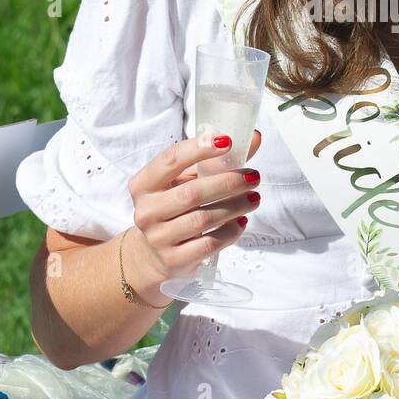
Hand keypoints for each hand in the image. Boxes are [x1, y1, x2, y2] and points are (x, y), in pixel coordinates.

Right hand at [124, 129, 262, 303]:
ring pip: (203, 220)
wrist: (153, 252)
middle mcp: (146, 211)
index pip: (171, 159)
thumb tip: (253, 138)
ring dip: (235, 206)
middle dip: (228, 182)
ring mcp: (158, 238)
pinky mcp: (174, 260)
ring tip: (254, 198)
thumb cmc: (174, 207)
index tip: (227, 141)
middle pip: (192, 193)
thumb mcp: (184, 181)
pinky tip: (241, 221)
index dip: (199, 148)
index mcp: (144, 184)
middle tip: (253, 176)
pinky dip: (230, 231)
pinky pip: (209, 244)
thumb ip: (214, 161)